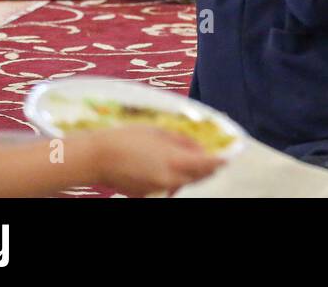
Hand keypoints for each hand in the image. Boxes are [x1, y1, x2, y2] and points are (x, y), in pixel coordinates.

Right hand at [85, 125, 223, 195]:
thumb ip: (182, 141)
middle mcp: (169, 180)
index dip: (221, 159)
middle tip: (214, 157)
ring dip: (191, 174)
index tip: (230, 154)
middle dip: (208, 167)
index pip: (208, 164)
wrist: (97, 158)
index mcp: (174, 162)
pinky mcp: (147, 195)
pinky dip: (173, 179)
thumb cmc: (127, 138)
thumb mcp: (159, 133)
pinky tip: (168, 168)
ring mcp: (158, 190)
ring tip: (189, 160)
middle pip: (199, 176)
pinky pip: (167, 187)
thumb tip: (199, 147)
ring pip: (184, 183)